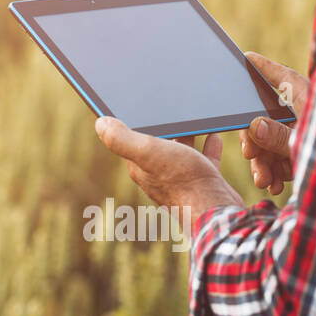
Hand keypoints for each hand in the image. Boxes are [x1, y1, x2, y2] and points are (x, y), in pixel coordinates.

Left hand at [94, 117, 244, 222]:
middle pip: (157, 144)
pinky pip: (204, 159)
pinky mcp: (203, 181)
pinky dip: (207, 145)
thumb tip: (100, 123)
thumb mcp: (148, 152)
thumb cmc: (182, 180)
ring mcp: (181, 178)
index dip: (130, 124)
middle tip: (165, 106)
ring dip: (185, 134)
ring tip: (190, 117)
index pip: (130, 141)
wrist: (215, 210)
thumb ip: (122, 139)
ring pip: (180, 150)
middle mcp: (158, 174)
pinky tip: (213, 135)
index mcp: (141, 166)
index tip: (131, 106)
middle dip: (161, 126)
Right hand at [241, 51, 308, 194]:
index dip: (262, 67)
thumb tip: (255, 126)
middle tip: (249, 155)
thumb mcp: (307, 145)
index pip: (281, 76)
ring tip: (265, 182)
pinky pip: (286, 158)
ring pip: (274, 142)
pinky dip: (278, 172)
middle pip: (269, 117)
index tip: (246, 58)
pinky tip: (276, 186)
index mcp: (309, 99)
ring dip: (265, 163)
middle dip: (256, 140)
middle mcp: (306, 113)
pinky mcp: (312, 155)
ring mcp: (308, 135)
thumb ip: (279, 137)